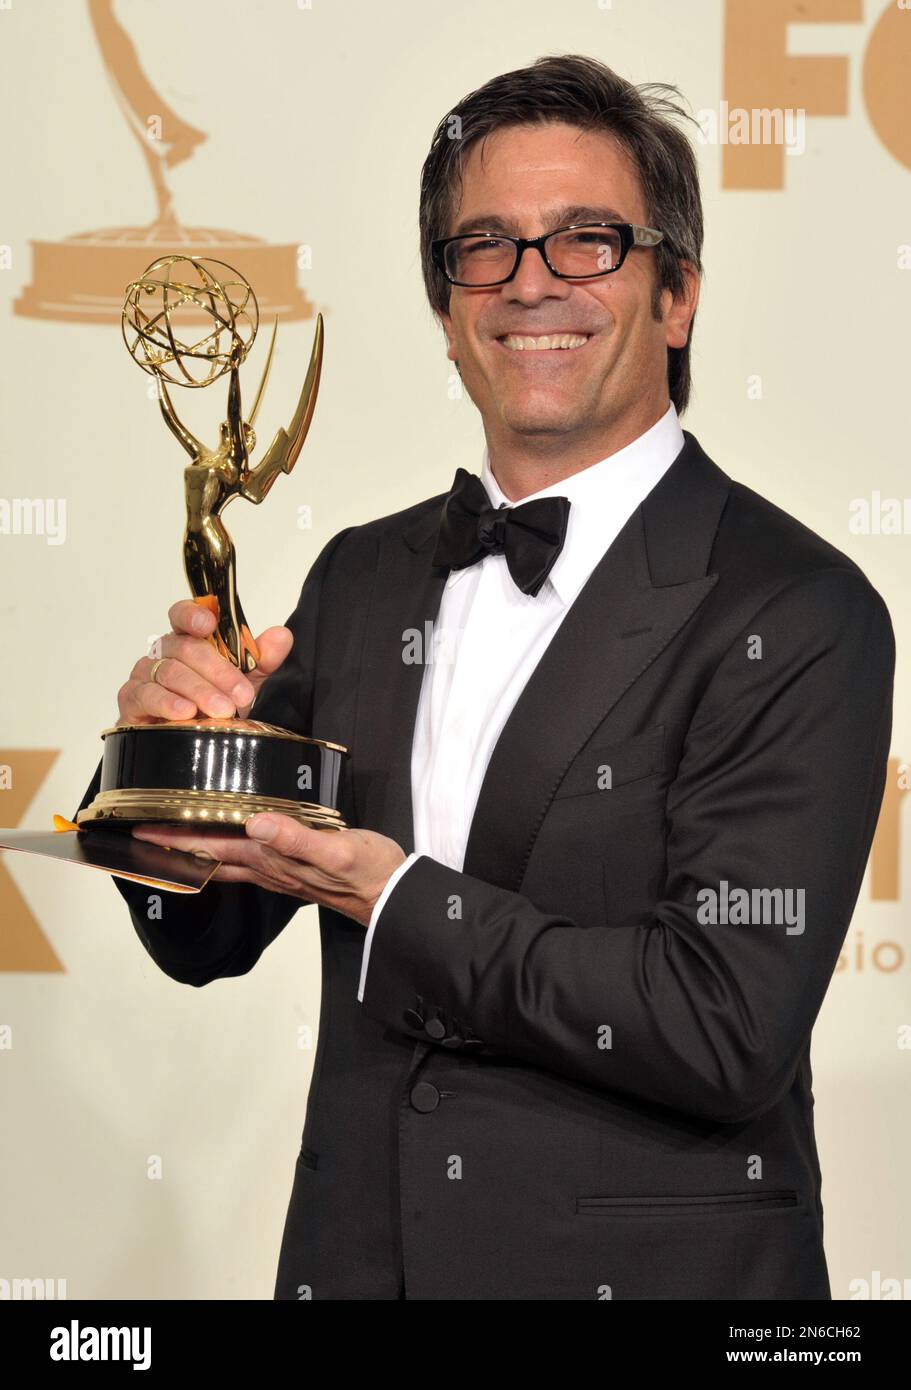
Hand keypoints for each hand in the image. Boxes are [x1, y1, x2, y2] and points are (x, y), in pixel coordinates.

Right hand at [117, 600, 292, 724]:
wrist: (197, 746)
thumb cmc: (216, 707)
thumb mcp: (247, 683)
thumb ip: (263, 659)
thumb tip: (281, 636)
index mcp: (189, 640)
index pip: (183, 615)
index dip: (192, 615)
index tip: (209, 625)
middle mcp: (164, 653)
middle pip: (185, 649)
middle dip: (217, 672)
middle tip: (241, 695)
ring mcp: (145, 675)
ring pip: (169, 673)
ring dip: (199, 691)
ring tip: (221, 710)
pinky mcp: (132, 700)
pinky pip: (146, 696)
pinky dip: (167, 703)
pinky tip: (185, 713)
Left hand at [131, 815, 406, 927]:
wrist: (392, 896)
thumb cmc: (368, 871)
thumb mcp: (337, 849)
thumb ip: (297, 838)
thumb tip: (257, 824)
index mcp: (271, 859)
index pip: (211, 848)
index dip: (175, 839)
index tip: (142, 830)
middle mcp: (268, 868)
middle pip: (208, 857)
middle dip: (173, 847)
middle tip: (140, 834)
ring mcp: (278, 872)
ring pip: (224, 861)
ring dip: (194, 852)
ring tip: (169, 841)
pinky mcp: (292, 870)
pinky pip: (246, 862)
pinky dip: (225, 854)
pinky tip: (226, 846)